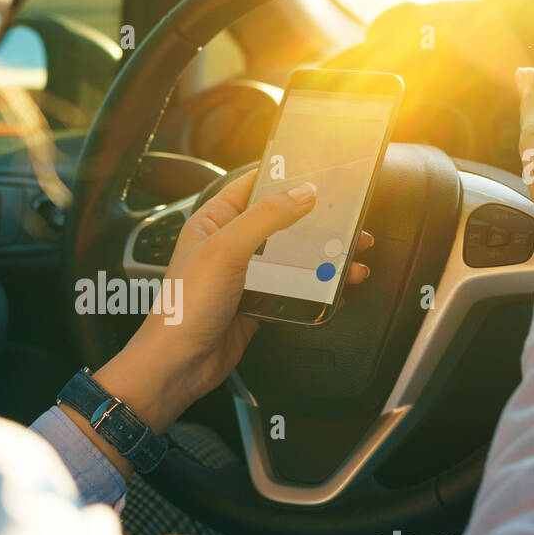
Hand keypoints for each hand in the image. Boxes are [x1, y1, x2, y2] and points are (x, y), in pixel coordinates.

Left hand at [67, 169, 372, 474]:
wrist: (180, 364)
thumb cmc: (185, 306)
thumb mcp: (226, 250)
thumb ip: (265, 218)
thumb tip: (302, 193)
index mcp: (213, 222)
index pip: (250, 186)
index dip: (282, 176)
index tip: (317, 170)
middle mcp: (229, 245)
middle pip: (279, 222)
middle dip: (316, 220)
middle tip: (349, 218)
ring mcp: (245, 275)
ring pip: (291, 257)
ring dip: (322, 254)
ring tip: (353, 252)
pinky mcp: (257, 303)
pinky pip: (292, 288)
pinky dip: (316, 286)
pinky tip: (338, 285)